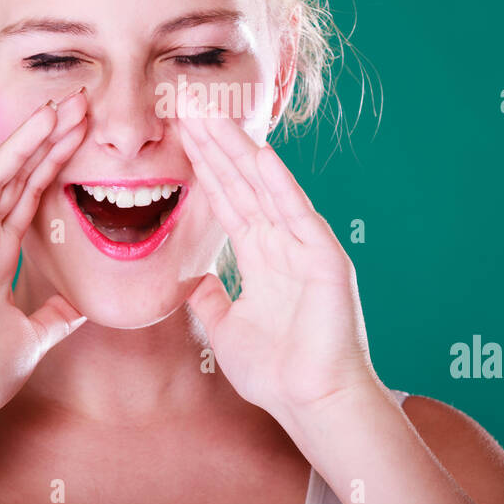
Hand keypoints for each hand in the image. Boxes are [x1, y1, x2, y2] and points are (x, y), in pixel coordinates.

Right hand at [0, 89, 89, 431]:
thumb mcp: (31, 338)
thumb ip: (54, 316)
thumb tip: (81, 307)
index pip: (32, 194)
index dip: (57, 160)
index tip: (84, 128)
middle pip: (17, 178)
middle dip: (47, 140)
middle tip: (77, 101)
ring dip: (19, 148)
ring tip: (47, 112)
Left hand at [177, 95, 378, 417]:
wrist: (311, 402)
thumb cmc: (277, 373)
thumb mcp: (226, 329)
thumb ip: (212, 300)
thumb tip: (196, 283)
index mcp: (262, 256)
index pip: (225, 198)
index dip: (202, 165)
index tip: (178, 131)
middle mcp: (283, 242)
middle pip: (241, 182)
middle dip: (213, 143)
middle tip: (186, 101)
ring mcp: (305, 245)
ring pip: (264, 187)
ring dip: (237, 150)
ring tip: (211, 112)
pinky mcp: (325, 257)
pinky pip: (297, 213)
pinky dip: (279, 183)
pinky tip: (259, 154)